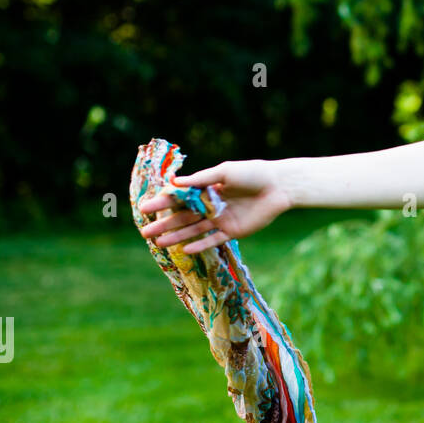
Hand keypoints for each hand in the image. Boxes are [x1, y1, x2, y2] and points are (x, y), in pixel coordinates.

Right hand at [138, 159, 291, 253]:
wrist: (279, 186)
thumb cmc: (252, 173)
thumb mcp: (225, 172)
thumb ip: (201, 179)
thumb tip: (175, 182)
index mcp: (207, 189)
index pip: (180, 198)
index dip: (163, 203)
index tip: (144, 208)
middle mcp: (211, 205)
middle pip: (183, 216)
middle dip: (164, 223)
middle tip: (144, 232)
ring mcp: (221, 219)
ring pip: (194, 230)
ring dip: (176, 236)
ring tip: (158, 243)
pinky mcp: (233, 231)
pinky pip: (213, 240)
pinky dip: (200, 245)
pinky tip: (185, 250)